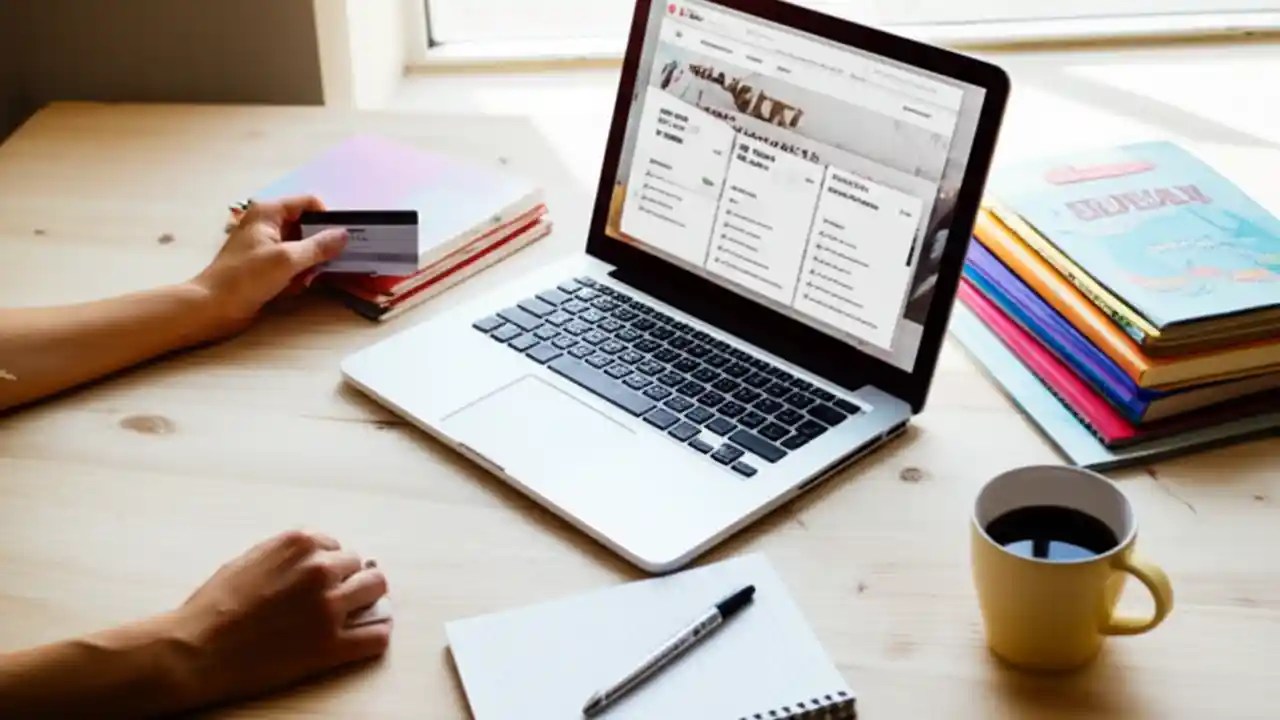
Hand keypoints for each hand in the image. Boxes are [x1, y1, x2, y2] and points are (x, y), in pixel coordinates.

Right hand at [168, 530, 390, 707]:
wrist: (194, 650)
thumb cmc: (213, 606)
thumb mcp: (249, 559)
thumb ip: (287, 555)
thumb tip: (318, 555)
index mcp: (299, 543)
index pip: (337, 546)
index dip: (329, 564)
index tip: (320, 579)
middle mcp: (319, 569)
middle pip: (360, 565)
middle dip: (348, 580)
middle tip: (333, 597)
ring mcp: (328, 608)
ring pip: (377, 590)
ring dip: (368, 600)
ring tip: (354, 612)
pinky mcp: (331, 646)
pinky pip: (377, 636)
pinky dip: (375, 635)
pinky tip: (364, 637)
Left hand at [190, 195, 347, 339]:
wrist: (213, 308)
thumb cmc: (245, 278)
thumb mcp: (287, 260)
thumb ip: (319, 246)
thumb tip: (345, 235)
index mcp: (269, 212)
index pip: (310, 204)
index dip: (327, 219)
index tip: (341, 241)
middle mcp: (269, 224)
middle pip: (309, 228)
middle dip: (320, 248)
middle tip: (328, 264)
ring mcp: (268, 246)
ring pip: (304, 250)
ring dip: (308, 267)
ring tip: (302, 281)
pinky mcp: (267, 266)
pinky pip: (294, 266)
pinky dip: (297, 277)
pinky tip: (290, 289)